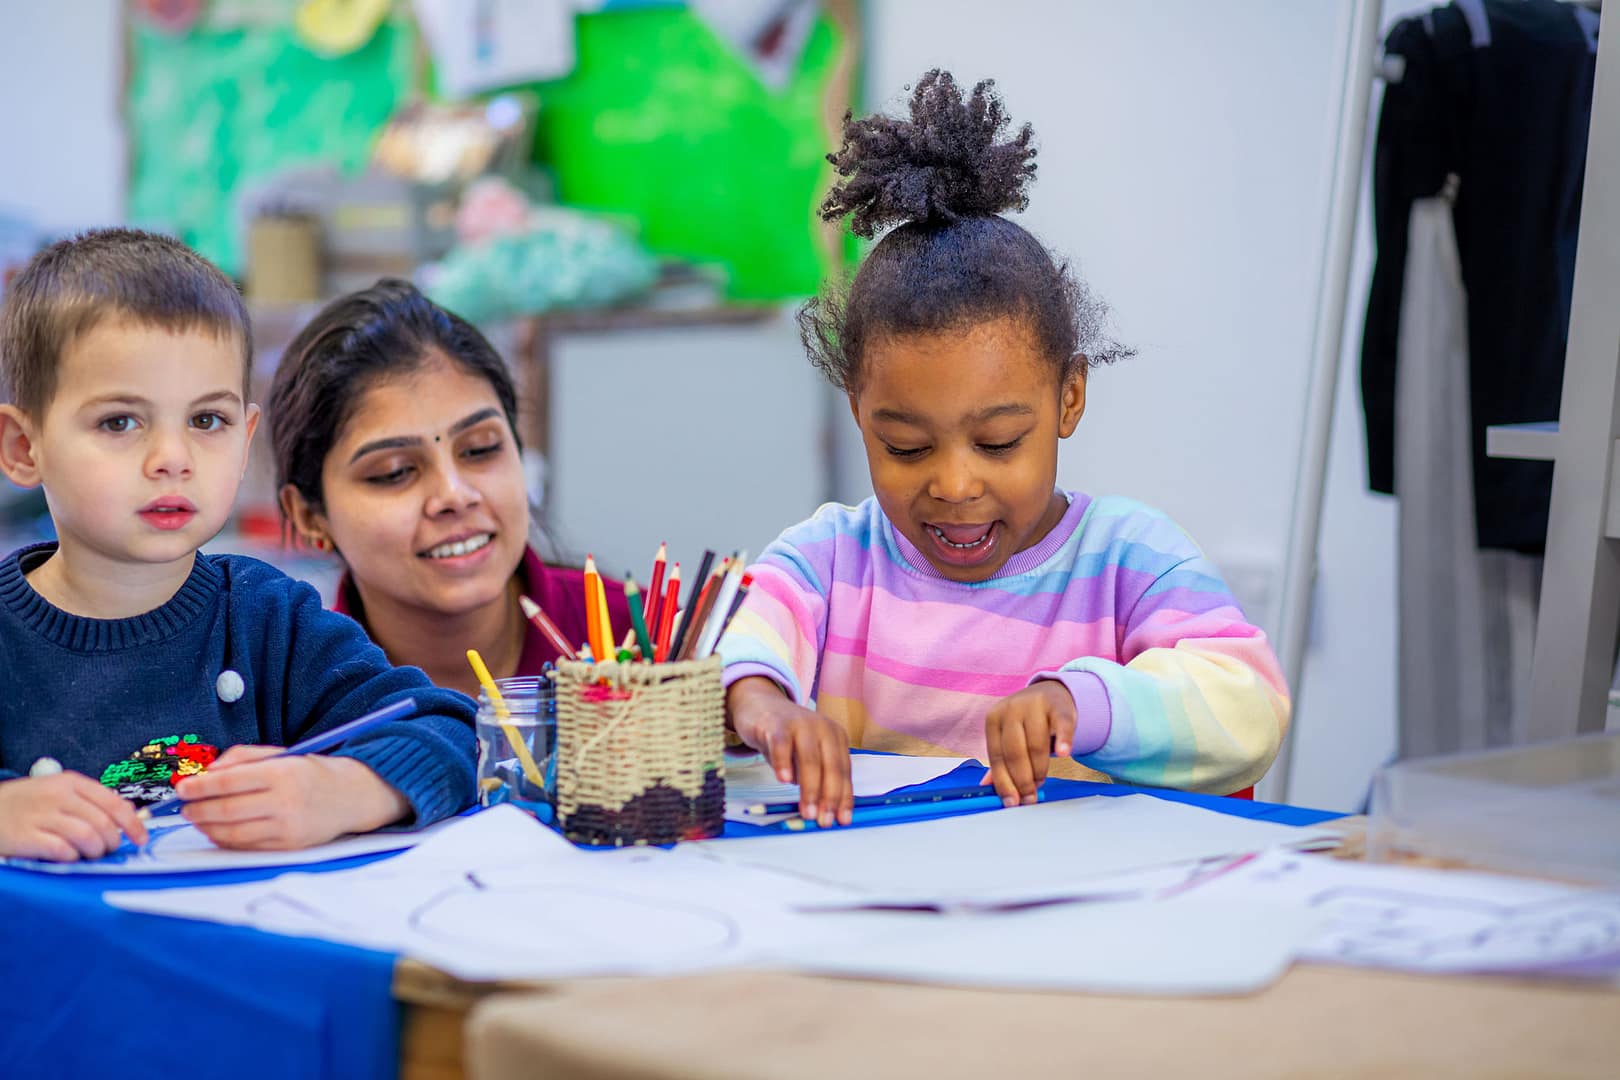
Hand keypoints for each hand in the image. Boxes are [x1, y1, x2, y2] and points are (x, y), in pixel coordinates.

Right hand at [0, 772, 147, 860]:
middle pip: (102, 823)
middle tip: (107, 850)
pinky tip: (68, 856)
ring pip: (86, 836)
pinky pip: (61, 850)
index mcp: (71, 782)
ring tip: (89, 854)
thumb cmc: (25, 803)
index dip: (133, 824)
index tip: (141, 839)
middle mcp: (58, 796)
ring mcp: (40, 815)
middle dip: (112, 842)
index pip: (114, 803)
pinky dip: (71, 857)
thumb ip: (90, 801)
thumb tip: (128, 814)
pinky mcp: (24, 836)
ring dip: (95, 851)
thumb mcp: (58, 791)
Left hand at [175, 746, 409, 850]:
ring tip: (196, 818)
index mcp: (282, 773)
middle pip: (226, 810)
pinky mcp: (288, 845)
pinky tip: (217, 830)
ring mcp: (287, 827)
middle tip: (183, 807)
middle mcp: (285, 801)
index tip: (182, 788)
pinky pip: (246, 846)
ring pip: (232, 832)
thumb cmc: (312, 772)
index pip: (229, 782)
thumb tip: (207, 773)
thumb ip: (242, 757)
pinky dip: (224, 840)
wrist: (352, 795)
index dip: (199, 787)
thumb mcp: (282, 753)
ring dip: (206, 827)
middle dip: (197, 809)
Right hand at [726, 676, 852, 826]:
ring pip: (809, 759)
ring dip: (809, 788)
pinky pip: (781, 745)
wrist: (762, 707)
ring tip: (806, 810)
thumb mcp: (808, 757)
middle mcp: (823, 728)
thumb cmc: (788, 738)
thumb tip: (823, 812)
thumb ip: (817, 778)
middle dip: (829, 796)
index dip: (844, 797)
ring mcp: (801, 724)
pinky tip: (784, 780)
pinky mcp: (777, 724)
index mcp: (836, 737)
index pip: (843, 771)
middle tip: (823, 820)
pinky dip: (784, 763)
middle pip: (831, 766)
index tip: (841, 820)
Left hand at [984, 681, 1077, 806]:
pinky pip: (1061, 726)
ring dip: (1039, 770)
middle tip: (1029, 798)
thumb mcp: (1009, 737)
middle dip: (1022, 780)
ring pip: (1036, 744)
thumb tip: (986, 787)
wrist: (1051, 693)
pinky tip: (1063, 754)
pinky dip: (1063, 740)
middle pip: (1015, 752)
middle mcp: (1011, 709)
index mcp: (994, 719)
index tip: (1012, 802)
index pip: (997, 756)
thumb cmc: (1027, 723)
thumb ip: (1000, 760)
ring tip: (1041, 782)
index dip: (1004, 782)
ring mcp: (1035, 705)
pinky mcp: (1059, 706)